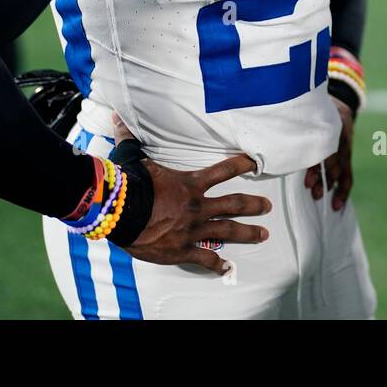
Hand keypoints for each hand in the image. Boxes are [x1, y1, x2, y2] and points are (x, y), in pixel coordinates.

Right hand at [110, 112, 270, 273]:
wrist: (120, 213)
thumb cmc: (129, 185)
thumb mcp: (133, 157)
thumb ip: (130, 139)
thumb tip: (117, 118)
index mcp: (190, 184)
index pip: (223, 171)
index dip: (242, 165)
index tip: (255, 163)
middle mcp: (198, 206)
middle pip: (234, 204)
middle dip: (254, 205)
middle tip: (268, 206)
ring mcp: (193, 230)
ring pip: (228, 231)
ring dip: (248, 233)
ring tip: (263, 234)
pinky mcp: (183, 250)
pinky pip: (205, 259)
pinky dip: (218, 265)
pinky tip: (228, 269)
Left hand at [304, 96, 353, 210]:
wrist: (341, 99)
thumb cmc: (316, 107)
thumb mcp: (308, 109)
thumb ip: (295, 123)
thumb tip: (272, 139)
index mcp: (331, 124)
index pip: (327, 148)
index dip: (318, 165)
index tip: (307, 179)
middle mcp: (341, 136)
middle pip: (334, 160)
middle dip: (322, 176)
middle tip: (311, 189)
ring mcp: (347, 146)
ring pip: (341, 170)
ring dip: (331, 185)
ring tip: (318, 196)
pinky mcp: (348, 154)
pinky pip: (348, 174)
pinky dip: (343, 190)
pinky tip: (337, 204)